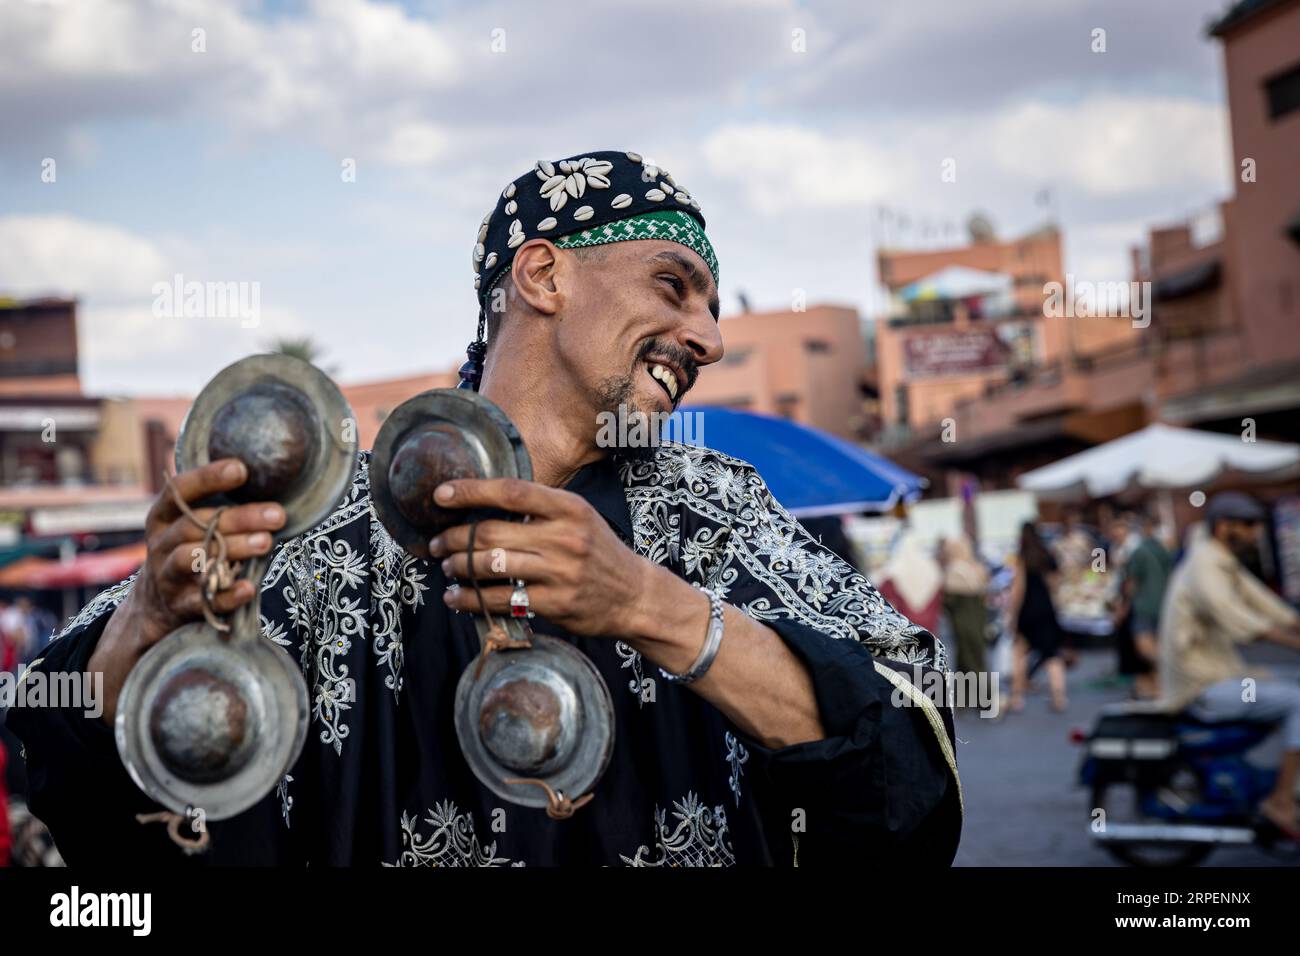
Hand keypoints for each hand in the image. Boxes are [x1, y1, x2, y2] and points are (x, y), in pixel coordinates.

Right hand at [88, 458, 285, 723]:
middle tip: (277, 516)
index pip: (180, 490)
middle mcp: (162, 543)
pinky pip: (203, 601)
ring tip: (266, 543)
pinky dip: (227, 595)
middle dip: (238, 518)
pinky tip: (249, 588)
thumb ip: (221, 507)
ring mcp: (168, 576)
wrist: (156, 607)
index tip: (240, 469)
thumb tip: (273, 481)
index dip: (208, 478)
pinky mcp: (181, 606)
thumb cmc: (191, 552)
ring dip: (232, 549)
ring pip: (192, 558)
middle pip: (194, 525)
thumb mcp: (193, 526)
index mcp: (164, 516)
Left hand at [428, 477, 650, 638]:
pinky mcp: (555, 604)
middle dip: (453, 538)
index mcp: (568, 507)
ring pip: (491, 566)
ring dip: (458, 567)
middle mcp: (564, 537)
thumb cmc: (598, 551)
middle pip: (491, 533)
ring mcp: (560, 572)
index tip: (440, 495)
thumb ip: (538, 509)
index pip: (510, 492)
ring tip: (447, 568)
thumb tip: (481, 504)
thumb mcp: (578, 517)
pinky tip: (456, 598)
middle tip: (436, 543)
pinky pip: (501, 600)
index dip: (470, 491)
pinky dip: (471, 600)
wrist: (635, 595)